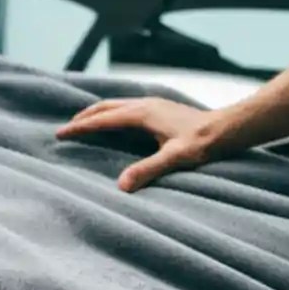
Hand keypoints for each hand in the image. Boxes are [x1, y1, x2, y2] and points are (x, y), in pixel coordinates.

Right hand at [56, 98, 226, 191]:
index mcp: (143, 114)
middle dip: (84, 117)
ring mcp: (153, 103)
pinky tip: (115, 121)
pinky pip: (127, 107)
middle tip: (66, 128)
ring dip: (97, 112)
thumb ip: (147, 170)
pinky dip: (112, 113)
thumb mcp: (174, 158)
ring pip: (116, 104)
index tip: (61, 133)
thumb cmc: (203, 143)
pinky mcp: (160, 107)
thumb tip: (121, 186)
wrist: (226, 129)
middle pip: (105, 107)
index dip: (80, 127)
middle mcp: (145, 104)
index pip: (103, 119)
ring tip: (84, 122)